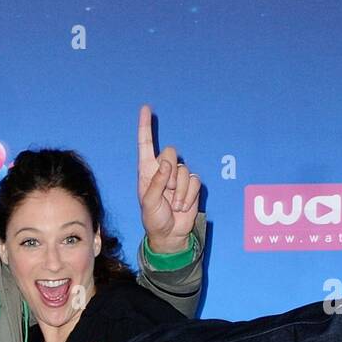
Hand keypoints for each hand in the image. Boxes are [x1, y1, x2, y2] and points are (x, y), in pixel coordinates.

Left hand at [137, 105, 201, 254]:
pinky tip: (182, 206)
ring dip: (179, 190)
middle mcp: (163, 170)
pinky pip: (195, 182)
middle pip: (171, 152)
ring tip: (173, 204)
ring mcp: (178, 177)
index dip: (145, 127)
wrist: (170, 234)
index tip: (145, 108)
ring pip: (184, 170)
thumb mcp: (148, 203)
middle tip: (166, 192)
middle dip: (170, 172)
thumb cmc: (154, 219)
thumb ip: (155, 183)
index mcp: (147, 171)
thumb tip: (166, 165)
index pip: (146, 144)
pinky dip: (189, 196)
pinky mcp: (192, 185)